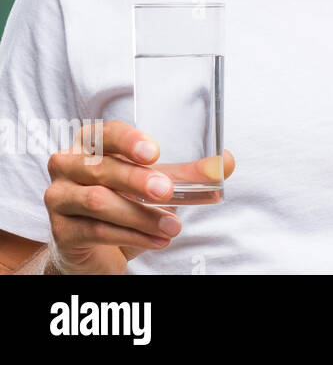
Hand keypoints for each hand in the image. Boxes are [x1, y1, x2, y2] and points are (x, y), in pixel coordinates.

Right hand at [42, 120, 235, 274]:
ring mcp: (59, 197)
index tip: (154, 153)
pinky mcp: (60, 230)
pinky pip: (96, 230)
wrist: (97, 246)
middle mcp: (67, 165)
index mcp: (90, 143)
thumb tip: (226, 162)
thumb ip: (189, 173)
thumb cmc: (126, 201)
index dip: (129, 140)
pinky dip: (132, 236)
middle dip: (138, 181)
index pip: (106, 133)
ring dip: (141, 215)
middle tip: (168, 192)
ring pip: (99, 202)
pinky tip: (158, 240)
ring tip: (174, 226)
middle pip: (102, 169)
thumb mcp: (158, 184)